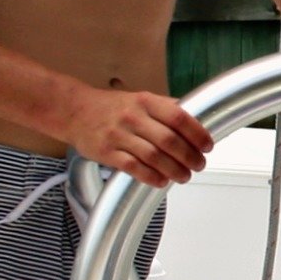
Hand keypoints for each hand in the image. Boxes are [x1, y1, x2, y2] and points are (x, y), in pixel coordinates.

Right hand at [62, 84, 212, 186]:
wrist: (73, 110)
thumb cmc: (111, 107)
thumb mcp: (139, 98)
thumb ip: (165, 108)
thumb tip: (196, 119)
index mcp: (145, 101)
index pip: (178, 117)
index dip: (197, 133)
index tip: (207, 145)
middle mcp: (133, 117)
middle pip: (169, 140)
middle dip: (190, 156)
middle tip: (199, 164)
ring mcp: (119, 135)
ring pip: (154, 156)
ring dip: (174, 170)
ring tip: (184, 176)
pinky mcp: (106, 153)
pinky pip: (134, 168)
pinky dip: (152, 177)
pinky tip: (162, 181)